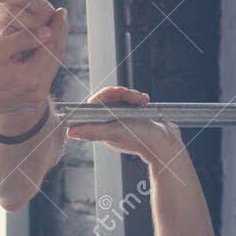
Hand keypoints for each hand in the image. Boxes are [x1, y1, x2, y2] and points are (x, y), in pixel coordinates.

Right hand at [0, 0, 67, 115]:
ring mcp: (35, 99)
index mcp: (30, 79)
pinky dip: (46, 59)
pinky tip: (44, 46)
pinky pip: (44, 75)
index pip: (51, 47)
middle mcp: (37, 93)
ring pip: (52, 66)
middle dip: (59, 35)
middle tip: (61, 16)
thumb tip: (47, 30)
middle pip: (56, 57)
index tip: (59, 11)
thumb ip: (22, 38)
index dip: (56, 27)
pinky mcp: (31, 101)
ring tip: (55, 28)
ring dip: (54, 46)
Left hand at [66, 86, 183, 165]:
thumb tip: (69, 133)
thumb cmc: (141, 138)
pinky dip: (137, 99)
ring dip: (132, 95)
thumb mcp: (114, 131)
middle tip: (136, 98)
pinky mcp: (133, 117)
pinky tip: (145, 101)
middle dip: (123, 94)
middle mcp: (109, 124)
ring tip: (143, 101)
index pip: (95, 104)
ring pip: (120, 99)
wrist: (166, 143)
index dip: (106, 95)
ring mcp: (122, 120)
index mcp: (102, 128)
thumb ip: (92, 130)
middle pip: (108, 100)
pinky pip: (130, 102)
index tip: (119, 92)